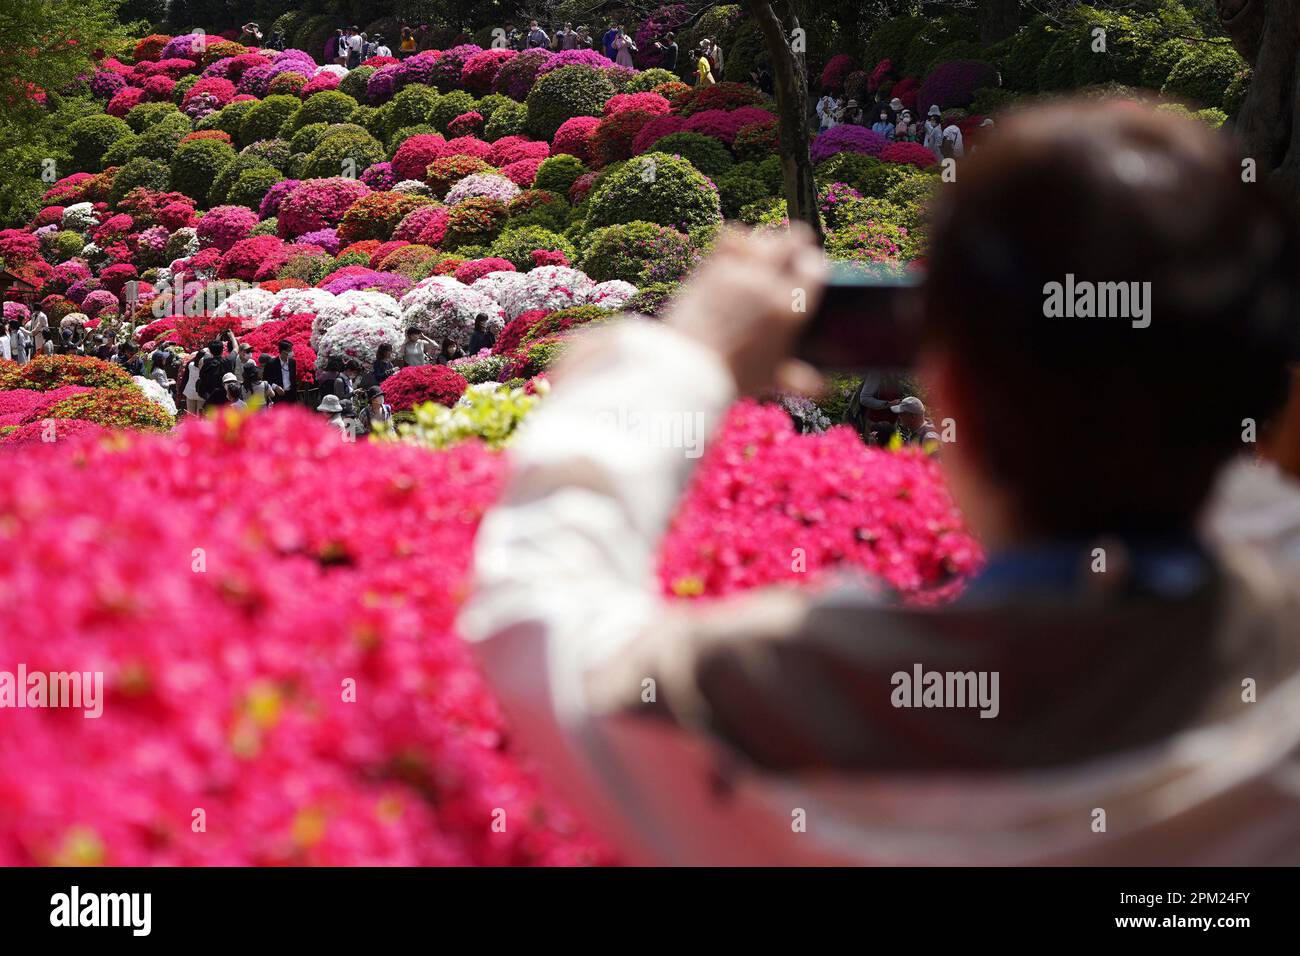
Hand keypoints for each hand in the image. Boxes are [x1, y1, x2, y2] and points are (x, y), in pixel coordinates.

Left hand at [663, 224, 826, 393]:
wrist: (688, 369)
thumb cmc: (730, 376)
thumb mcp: (770, 377)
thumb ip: (799, 379)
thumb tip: (819, 388)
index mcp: (790, 309)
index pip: (815, 267)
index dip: (813, 262)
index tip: (809, 265)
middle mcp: (767, 284)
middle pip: (793, 238)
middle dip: (796, 241)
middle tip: (791, 251)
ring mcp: (739, 272)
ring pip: (763, 237)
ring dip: (767, 242)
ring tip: (763, 255)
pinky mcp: (712, 268)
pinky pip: (731, 237)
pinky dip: (737, 240)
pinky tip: (736, 251)